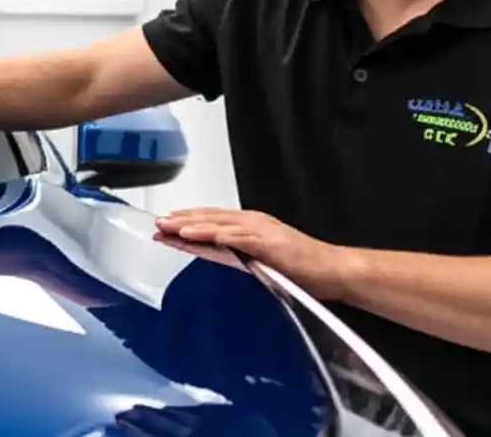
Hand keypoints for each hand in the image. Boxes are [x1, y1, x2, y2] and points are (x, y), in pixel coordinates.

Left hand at [155, 207, 355, 301]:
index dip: (186, 223)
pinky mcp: (270, 243)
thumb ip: (235, 255)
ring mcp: (261, 231)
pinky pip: (238, 237)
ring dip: (193, 225)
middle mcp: (252, 223)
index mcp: (249, 226)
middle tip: (157, 223)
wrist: (333, 271)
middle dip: (182, 220)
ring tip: (170, 227)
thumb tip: (211, 253)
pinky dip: (217, 235)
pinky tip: (201, 236)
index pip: (210, 222)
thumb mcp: (259, 260)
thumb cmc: (302, 268)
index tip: (163, 226)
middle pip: (210, 219)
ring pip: (219, 224)